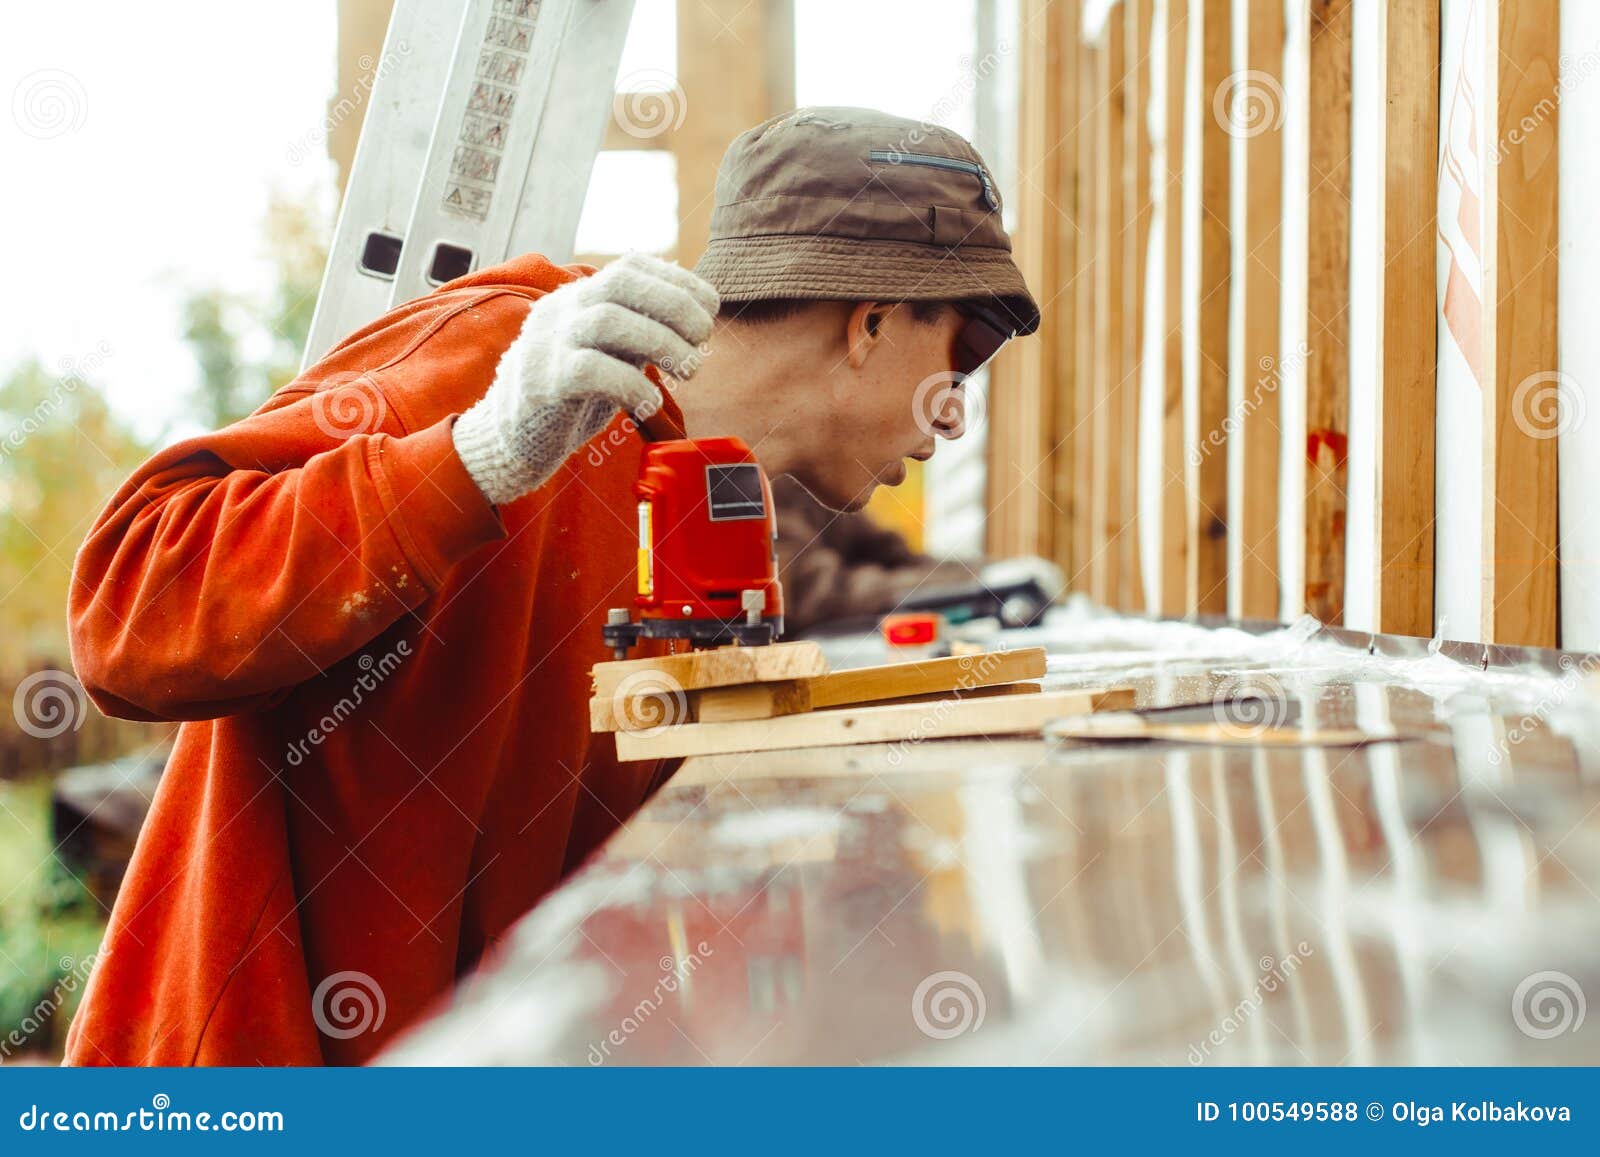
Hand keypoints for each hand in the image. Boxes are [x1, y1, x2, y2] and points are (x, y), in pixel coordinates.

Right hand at [452, 252, 718, 504]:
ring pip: (607, 321)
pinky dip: (631, 384)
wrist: (511, 439)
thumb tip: (696, 313)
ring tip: (688, 370)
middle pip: (621, 281)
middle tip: (702, 339)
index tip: (710, 308)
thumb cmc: (571, 396)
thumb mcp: (608, 353)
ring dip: (662, 343)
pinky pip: (589, 371)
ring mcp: (548, 344)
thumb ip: (640, 331)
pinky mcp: (542, 383)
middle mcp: (561, 310)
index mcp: (579, 298)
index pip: (631, 267)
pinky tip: (650, 403)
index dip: (679, 282)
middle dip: (674, 305)